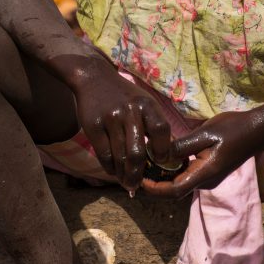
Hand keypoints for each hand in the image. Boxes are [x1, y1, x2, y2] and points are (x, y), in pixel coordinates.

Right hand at [67, 63, 176, 191]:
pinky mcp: (93, 126)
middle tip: (138, 186)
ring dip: (124, 175)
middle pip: (137, 152)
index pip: (161, 131)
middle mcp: (129, 111)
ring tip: (127, 184)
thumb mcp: (144, 102)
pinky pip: (104, 155)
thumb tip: (171, 156)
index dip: (163, 151)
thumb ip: (155, 124)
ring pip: (120, 157)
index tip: (161, 163)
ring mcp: (110, 118)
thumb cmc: (124, 96)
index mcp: (146, 104)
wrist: (94, 78)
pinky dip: (110, 168)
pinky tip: (114, 172)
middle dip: (138, 174)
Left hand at [139, 111, 263, 198]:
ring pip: (179, 182)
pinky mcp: (208, 170)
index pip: (174, 191)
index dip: (155, 189)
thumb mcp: (204, 134)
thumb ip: (181, 146)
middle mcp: (205, 180)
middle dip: (155, 184)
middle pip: (174, 190)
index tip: (139, 179)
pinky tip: (164, 155)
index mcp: (204, 173)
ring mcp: (207, 177)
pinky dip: (172, 169)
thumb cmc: (232, 129)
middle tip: (138, 168)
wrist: (255, 130)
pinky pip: (186, 175)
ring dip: (163, 176)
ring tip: (146, 160)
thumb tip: (158, 155)